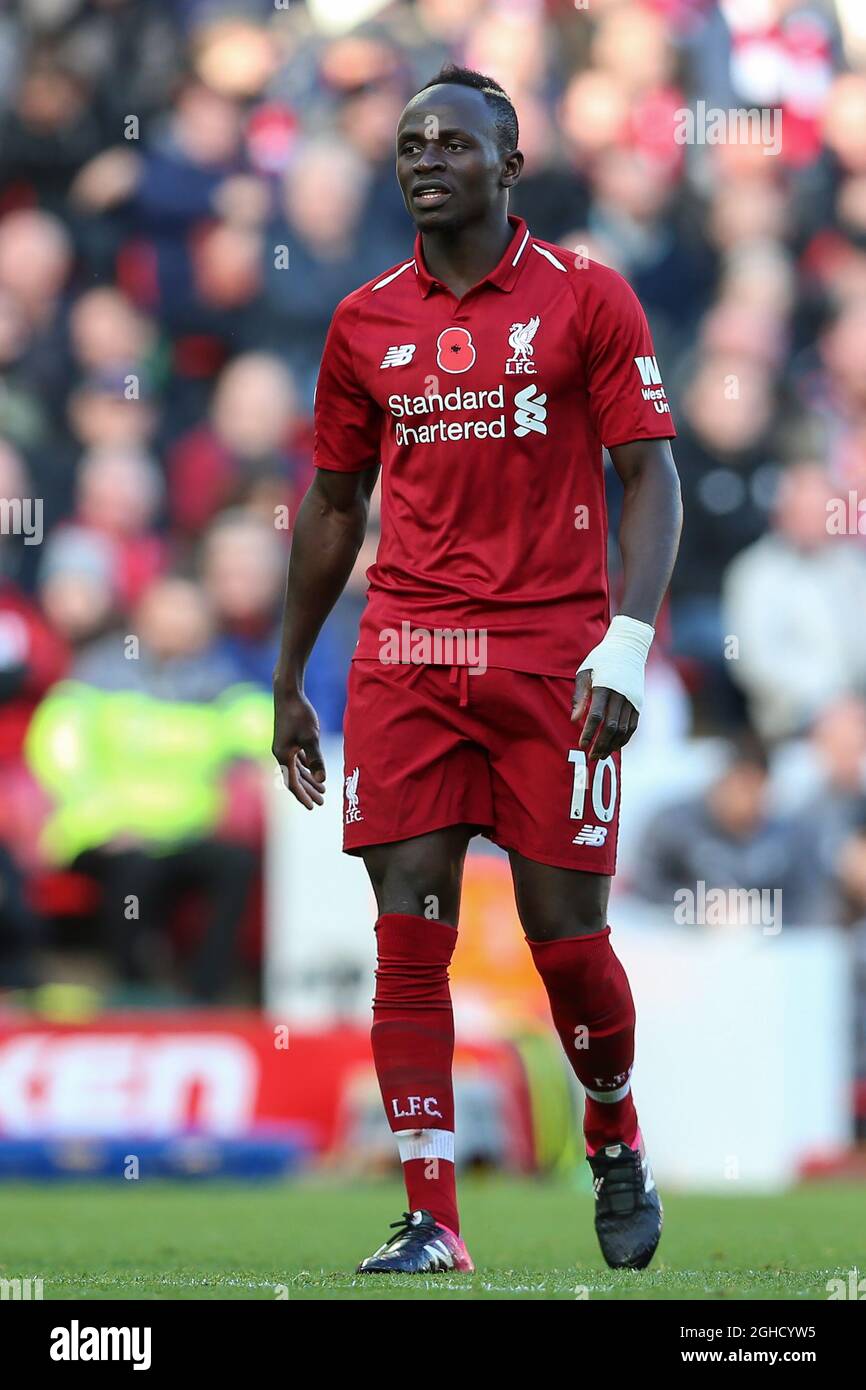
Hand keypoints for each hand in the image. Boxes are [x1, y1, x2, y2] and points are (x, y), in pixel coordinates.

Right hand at [272, 687, 325, 808]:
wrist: (287, 692)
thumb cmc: (299, 714)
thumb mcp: (311, 738)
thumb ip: (317, 760)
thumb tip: (322, 781)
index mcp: (283, 756)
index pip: (292, 783)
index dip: (303, 796)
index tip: (312, 807)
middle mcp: (280, 753)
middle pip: (295, 778)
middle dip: (308, 791)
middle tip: (321, 802)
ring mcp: (284, 746)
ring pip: (297, 769)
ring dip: (308, 779)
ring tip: (322, 789)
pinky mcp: (288, 738)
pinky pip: (297, 759)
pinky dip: (306, 767)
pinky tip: (315, 772)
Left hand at [571, 669, 638, 759]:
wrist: (629, 647)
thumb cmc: (601, 660)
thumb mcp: (585, 672)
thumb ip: (579, 696)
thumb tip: (574, 720)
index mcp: (605, 686)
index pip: (596, 715)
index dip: (589, 732)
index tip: (581, 745)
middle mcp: (621, 695)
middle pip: (611, 726)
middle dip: (601, 744)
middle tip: (591, 756)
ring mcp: (632, 700)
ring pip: (623, 729)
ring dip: (612, 745)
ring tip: (601, 755)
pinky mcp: (639, 703)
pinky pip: (633, 726)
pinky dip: (624, 738)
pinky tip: (615, 746)